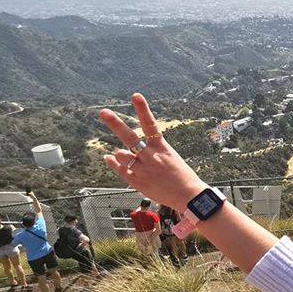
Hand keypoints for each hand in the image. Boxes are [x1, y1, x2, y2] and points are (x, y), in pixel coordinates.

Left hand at [99, 94, 207, 210]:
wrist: (189, 196)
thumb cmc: (182, 176)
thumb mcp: (171, 157)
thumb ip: (150, 152)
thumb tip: (121, 152)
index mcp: (161, 147)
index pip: (150, 123)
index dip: (142, 108)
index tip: (135, 95)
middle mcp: (151, 155)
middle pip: (129, 136)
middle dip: (115, 123)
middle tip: (103, 112)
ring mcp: (143, 169)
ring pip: (121, 155)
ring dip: (121, 154)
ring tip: (128, 157)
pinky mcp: (138, 182)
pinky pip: (120, 170)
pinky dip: (113, 163)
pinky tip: (108, 158)